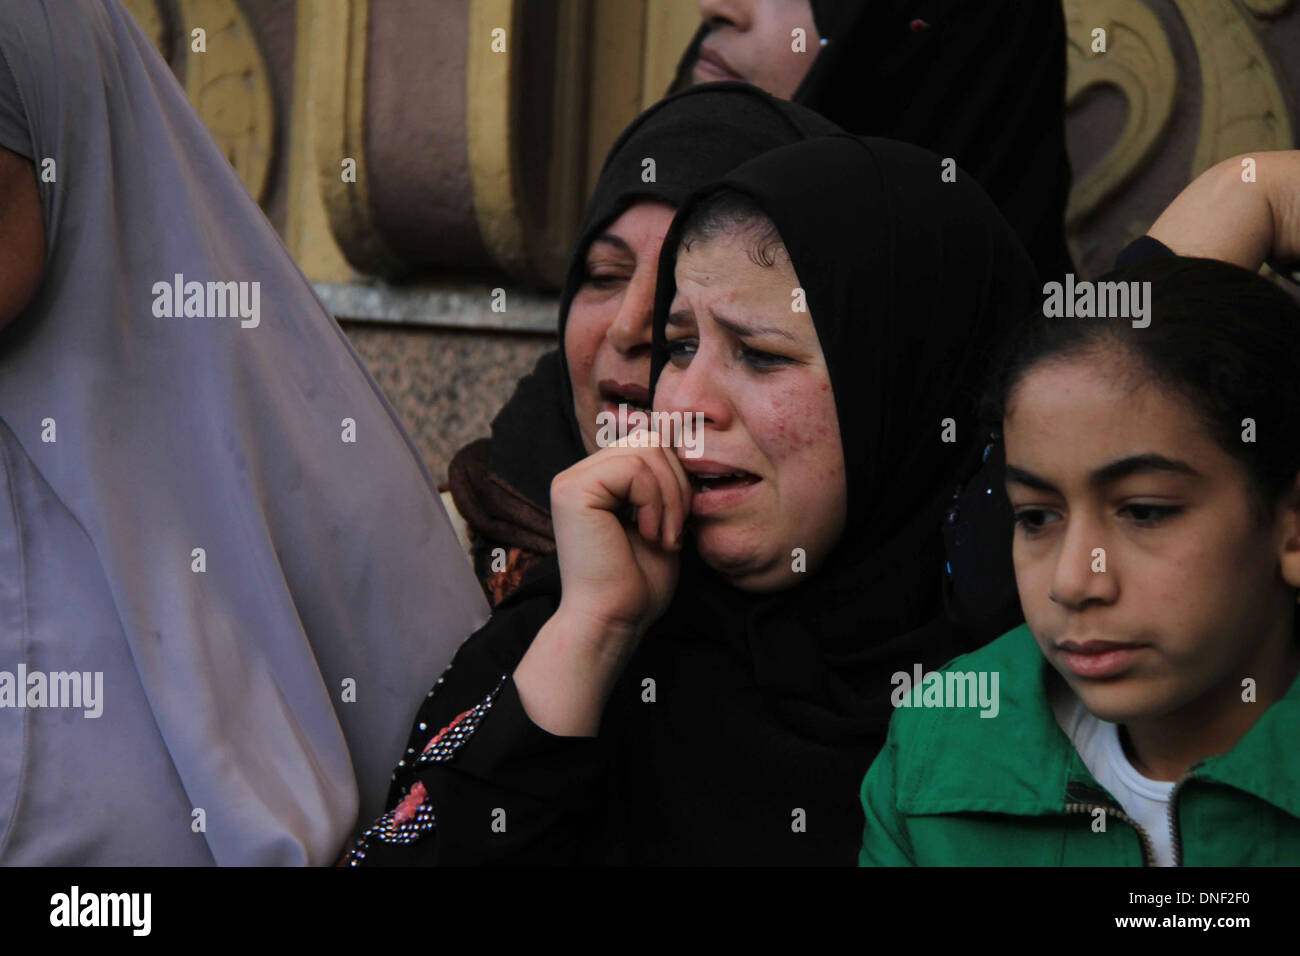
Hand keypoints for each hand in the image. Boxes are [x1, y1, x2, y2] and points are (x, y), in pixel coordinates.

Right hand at [549, 429, 692, 643]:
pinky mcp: (572, 490)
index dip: (677, 477)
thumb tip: (683, 439)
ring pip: (646, 449)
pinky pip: (634, 469)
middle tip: (675, 532)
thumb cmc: (638, 583)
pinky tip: (648, 535)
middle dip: (677, 484)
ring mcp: (571, 480)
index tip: (679, 524)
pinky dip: (655, 502)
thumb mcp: (660, 520)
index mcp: (597, 481)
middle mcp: (578, 474)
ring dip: (670, 497)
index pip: (650, 444)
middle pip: (650, 440)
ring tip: (664, 536)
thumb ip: (664, 481)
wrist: (614, 620)